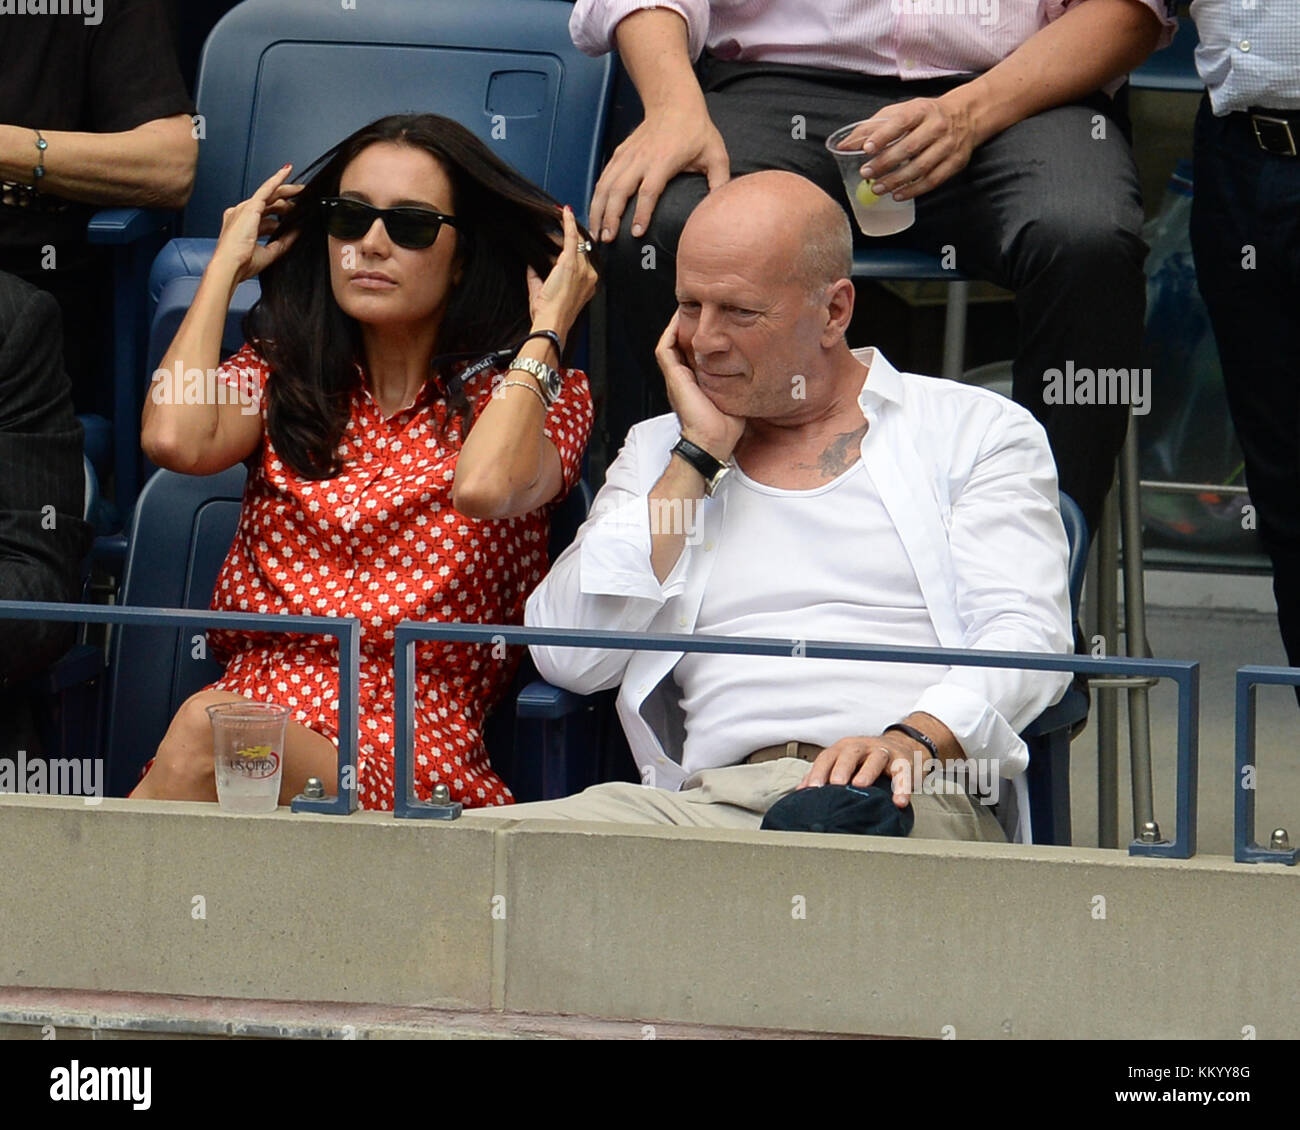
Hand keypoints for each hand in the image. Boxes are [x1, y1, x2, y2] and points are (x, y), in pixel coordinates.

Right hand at [212, 164, 302, 284]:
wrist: (229, 266)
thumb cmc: (241, 264)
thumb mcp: (269, 252)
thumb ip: (283, 242)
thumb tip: (296, 232)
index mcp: (244, 226)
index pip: (266, 216)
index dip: (281, 213)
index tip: (293, 212)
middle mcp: (242, 214)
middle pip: (269, 202)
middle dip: (286, 200)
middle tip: (302, 196)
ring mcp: (245, 209)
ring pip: (270, 194)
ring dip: (287, 192)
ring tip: (302, 190)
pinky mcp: (250, 207)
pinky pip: (266, 189)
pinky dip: (277, 179)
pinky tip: (286, 171)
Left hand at [526, 205, 597, 340]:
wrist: (552, 322)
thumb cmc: (550, 315)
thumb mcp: (542, 293)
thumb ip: (537, 275)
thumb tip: (531, 262)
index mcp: (587, 285)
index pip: (580, 260)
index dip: (571, 249)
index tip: (563, 242)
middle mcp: (589, 276)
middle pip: (577, 250)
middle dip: (563, 244)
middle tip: (548, 241)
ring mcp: (582, 269)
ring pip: (573, 245)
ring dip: (559, 239)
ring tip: (548, 235)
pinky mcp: (571, 263)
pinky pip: (572, 237)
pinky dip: (568, 223)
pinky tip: (564, 212)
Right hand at [590, 103, 729, 242]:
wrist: (674, 102)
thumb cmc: (697, 131)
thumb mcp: (716, 154)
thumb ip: (720, 182)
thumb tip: (721, 209)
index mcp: (664, 160)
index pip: (648, 191)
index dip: (641, 213)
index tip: (636, 233)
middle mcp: (641, 158)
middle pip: (619, 191)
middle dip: (610, 217)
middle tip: (607, 240)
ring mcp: (627, 155)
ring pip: (606, 185)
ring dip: (598, 210)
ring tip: (595, 234)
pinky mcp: (619, 154)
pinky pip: (603, 178)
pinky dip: (596, 197)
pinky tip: (595, 214)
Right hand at [656, 312, 744, 460]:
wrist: (713, 440)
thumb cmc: (727, 426)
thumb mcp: (737, 396)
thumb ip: (742, 382)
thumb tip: (763, 370)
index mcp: (695, 383)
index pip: (693, 353)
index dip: (699, 338)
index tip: (711, 322)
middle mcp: (682, 378)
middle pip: (680, 345)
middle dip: (688, 327)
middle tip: (698, 309)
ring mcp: (676, 377)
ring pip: (669, 344)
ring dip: (676, 326)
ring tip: (687, 309)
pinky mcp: (674, 376)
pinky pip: (665, 348)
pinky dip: (670, 332)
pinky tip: (679, 319)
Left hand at [797, 733, 928, 808]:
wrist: (900, 745)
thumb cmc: (865, 760)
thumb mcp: (843, 762)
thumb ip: (823, 775)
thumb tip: (800, 793)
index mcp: (843, 749)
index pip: (827, 757)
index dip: (818, 772)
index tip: (811, 789)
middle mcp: (862, 747)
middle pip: (849, 753)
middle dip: (841, 768)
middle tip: (835, 784)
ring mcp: (882, 752)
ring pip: (875, 758)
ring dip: (867, 772)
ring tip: (860, 786)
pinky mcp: (903, 761)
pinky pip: (903, 773)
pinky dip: (902, 787)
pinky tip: (899, 801)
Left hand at [842, 92, 980, 201]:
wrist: (966, 116)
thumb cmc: (925, 115)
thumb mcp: (901, 111)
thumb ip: (872, 127)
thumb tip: (843, 145)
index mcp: (921, 110)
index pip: (901, 122)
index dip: (883, 135)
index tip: (866, 148)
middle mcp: (937, 126)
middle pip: (909, 147)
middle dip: (885, 162)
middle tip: (866, 173)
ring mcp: (948, 146)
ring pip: (920, 167)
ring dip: (896, 180)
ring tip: (877, 188)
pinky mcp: (955, 163)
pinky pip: (933, 180)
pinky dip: (913, 190)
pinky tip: (897, 195)